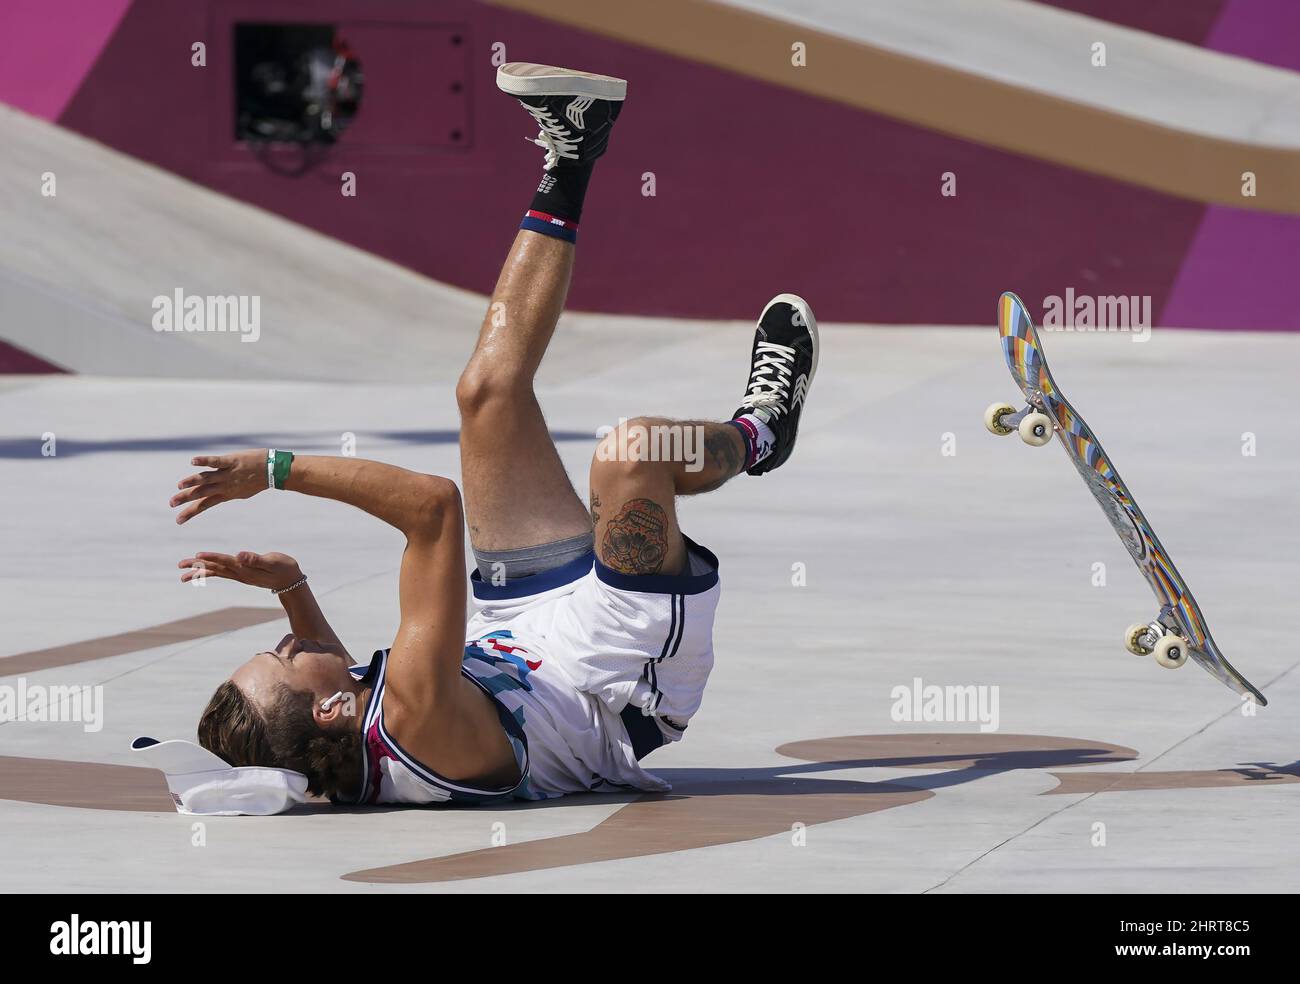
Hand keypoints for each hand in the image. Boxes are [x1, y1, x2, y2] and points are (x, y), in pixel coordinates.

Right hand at [170, 450, 269, 523]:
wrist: (276, 470)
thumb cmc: (258, 480)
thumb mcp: (242, 490)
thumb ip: (228, 492)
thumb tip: (217, 495)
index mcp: (226, 494)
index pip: (205, 505)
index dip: (191, 512)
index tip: (178, 520)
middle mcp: (225, 485)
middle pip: (202, 492)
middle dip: (186, 498)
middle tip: (172, 503)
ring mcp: (228, 473)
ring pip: (207, 478)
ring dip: (193, 482)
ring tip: (180, 486)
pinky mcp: (232, 461)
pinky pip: (216, 461)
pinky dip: (204, 461)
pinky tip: (193, 462)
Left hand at [179, 551, 302, 590]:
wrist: (290, 581)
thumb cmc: (284, 568)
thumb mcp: (273, 562)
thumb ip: (256, 559)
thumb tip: (240, 556)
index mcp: (246, 569)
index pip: (226, 561)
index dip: (212, 558)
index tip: (197, 555)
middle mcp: (240, 574)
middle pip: (215, 569)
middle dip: (198, 566)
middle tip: (180, 565)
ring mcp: (239, 576)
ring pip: (216, 572)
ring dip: (200, 571)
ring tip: (183, 574)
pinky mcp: (241, 575)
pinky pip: (222, 573)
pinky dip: (210, 572)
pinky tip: (202, 572)